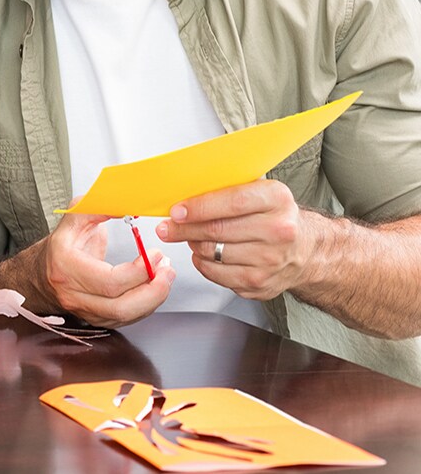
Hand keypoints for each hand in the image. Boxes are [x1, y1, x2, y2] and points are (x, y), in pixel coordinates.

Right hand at [45, 213, 174, 327]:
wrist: (41, 272)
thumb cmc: (61, 245)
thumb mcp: (75, 216)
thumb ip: (100, 206)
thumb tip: (127, 205)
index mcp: (67, 267)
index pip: (109, 281)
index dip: (139, 271)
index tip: (155, 255)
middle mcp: (73, 294)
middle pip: (121, 307)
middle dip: (153, 291)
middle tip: (168, 271)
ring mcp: (84, 310)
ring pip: (125, 316)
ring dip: (153, 299)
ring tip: (165, 277)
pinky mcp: (95, 319)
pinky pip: (126, 319)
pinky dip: (145, 305)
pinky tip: (152, 288)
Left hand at [156, 180, 311, 300]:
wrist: (305, 250)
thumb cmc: (275, 216)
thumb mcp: (261, 192)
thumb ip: (229, 190)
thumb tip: (185, 193)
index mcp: (277, 200)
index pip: (232, 203)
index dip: (199, 208)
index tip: (176, 212)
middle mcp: (279, 231)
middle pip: (218, 231)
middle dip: (184, 229)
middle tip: (167, 227)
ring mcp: (271, 261)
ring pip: (212, 253)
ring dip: (194, 245)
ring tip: (191, 237)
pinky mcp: (260, 284)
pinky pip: (217, 275)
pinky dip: (203, 264)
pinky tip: (205, 254)